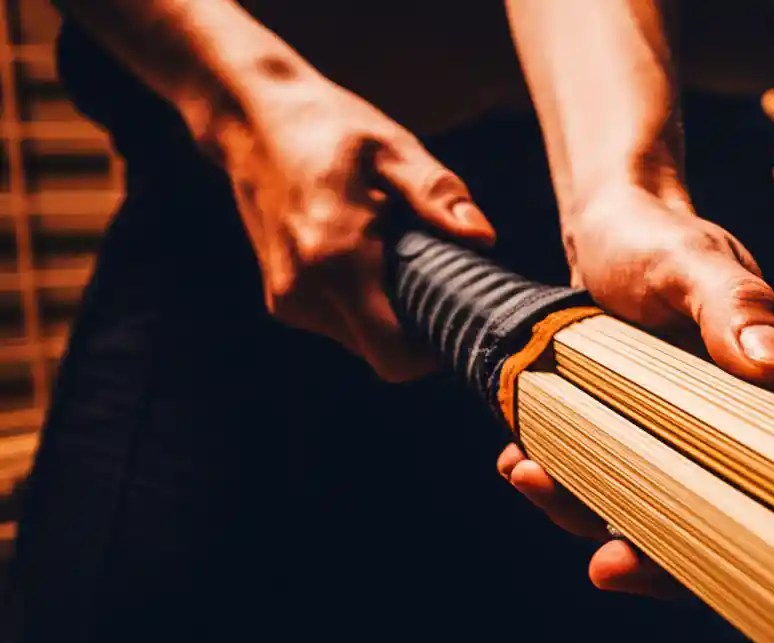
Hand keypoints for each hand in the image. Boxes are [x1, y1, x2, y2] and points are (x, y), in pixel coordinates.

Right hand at [217, 78, 495, 379]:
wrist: (250, 118)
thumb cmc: (329, 127)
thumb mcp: (393, 149)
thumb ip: (437, 196)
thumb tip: (483, 237)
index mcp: (337, 259)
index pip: (394, 355)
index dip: (436, 353)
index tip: (466, 319)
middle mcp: (305, 291)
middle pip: (382, 353)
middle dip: (420, 328)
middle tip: (448, 280)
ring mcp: (287, 300)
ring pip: (362, 341)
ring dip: (393, 315)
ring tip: (407, 260)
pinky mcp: (281, 298)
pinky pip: (340, 323)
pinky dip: (367, 306)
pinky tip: (376, 260)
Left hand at [499, 183, 773, 598]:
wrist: (611, 218)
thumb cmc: (659, 234)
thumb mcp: (694, 262)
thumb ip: (735, 309)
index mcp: (758, 406)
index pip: (752, 501)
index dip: (705, 552)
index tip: (638, 558)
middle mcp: (716, 431)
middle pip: (694, 526)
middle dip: (643, 556)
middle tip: (599, 566)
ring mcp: (663, 432)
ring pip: (632, 504)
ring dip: (580, 507)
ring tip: (529, 474)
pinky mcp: (618, 424)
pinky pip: (592, 469)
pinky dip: (555, 473)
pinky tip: (519, 456)